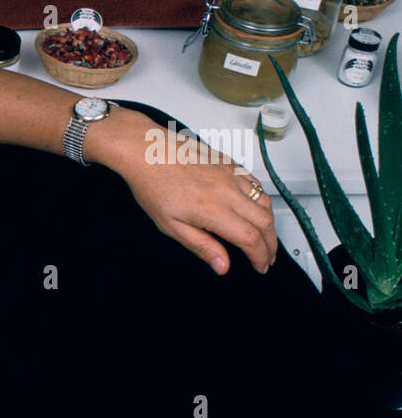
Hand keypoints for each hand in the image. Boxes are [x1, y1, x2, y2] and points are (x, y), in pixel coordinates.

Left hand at [89, 110, 277, 275]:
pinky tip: (257, 209)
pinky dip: (262, 201)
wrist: (146, 151)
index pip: (250, 238)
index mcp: (212, 210)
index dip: (260, 256)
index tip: (260, 266)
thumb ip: (201, 246)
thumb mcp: (170, 225)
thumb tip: (222, 265)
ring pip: (264, 202)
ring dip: (270, 224)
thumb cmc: (152, 185)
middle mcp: (227, 191)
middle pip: (264, 222)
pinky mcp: (230, 164)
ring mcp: (231, 176)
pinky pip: (256, 184)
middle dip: (271, 244)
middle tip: (267, 258)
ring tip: (265, 238)